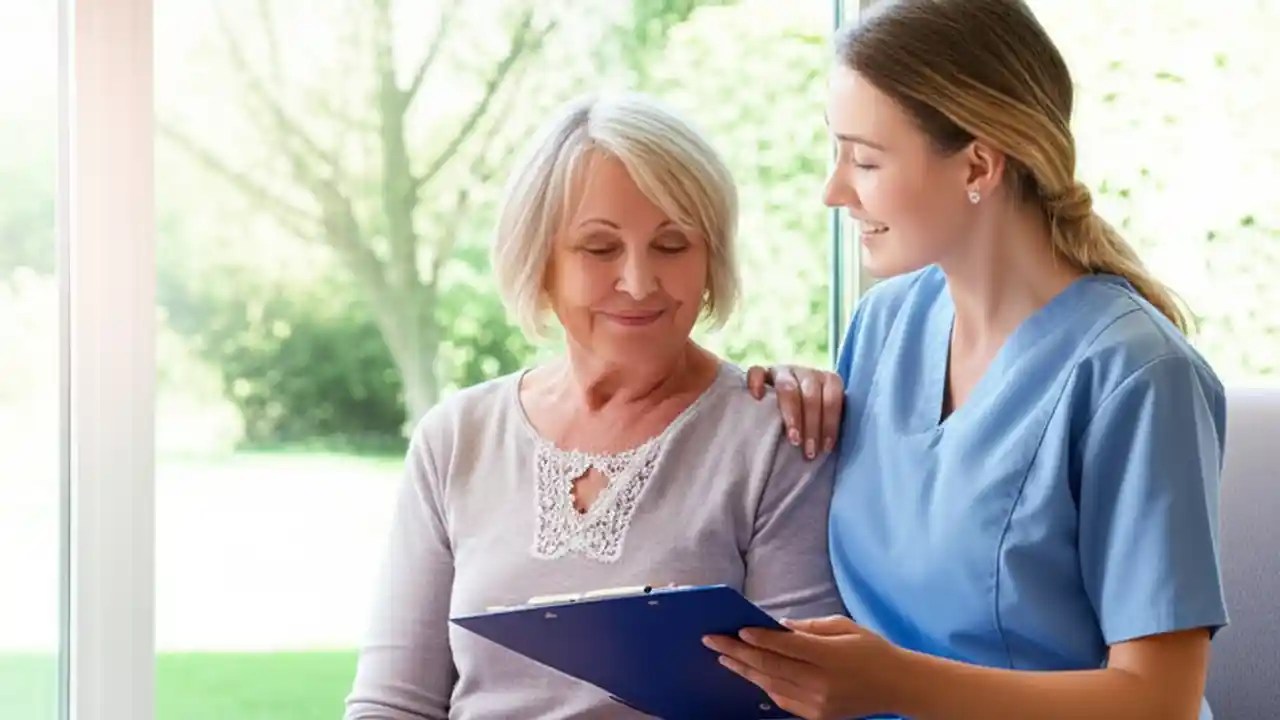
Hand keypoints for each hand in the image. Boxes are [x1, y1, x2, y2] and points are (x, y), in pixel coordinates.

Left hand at [703, 616, 902, 719]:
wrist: (897, 686)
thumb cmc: (872, 650)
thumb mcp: (844, 627)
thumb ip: (809, 628)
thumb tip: (778, 626)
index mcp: (830, 656)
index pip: (785, 647)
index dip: (758, 638)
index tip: (735, 630)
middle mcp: (821, 682)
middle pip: (771, 666)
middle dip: (738, 653)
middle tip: (713, 641)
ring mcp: (817, 703)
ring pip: (770, 685)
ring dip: (744, 670)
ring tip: (723, 657)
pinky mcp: (816, 716)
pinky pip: (781, 700)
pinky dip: (763, 685)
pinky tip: (749, 674)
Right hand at [746, 365, 843, 459]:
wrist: (788, 410)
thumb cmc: (809, 423)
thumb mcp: (824, 421)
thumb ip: (828, 425)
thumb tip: (831, 447)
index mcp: (827, 380)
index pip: (832, 397)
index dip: (830, 423)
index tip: (825, 448)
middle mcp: (806, 373)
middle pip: (810, 394)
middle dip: (811, 425)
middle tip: (809, 451)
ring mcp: (782, 371)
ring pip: (787, 386)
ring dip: (791, 414)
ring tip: (792, 438)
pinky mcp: (761, 373)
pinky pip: (757, 371)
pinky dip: (757, 382)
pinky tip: (757, 396)